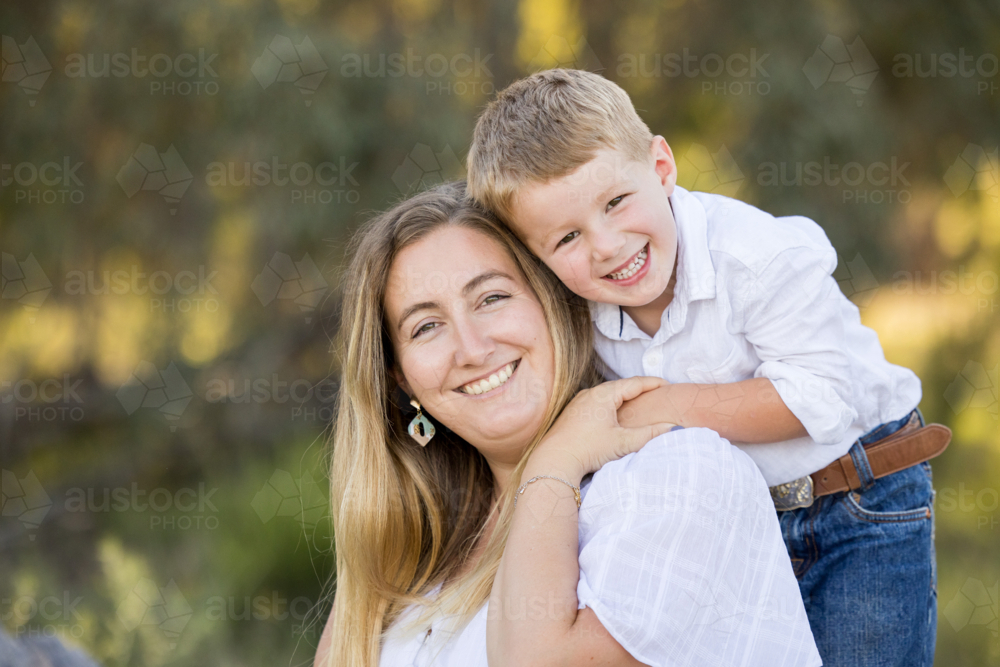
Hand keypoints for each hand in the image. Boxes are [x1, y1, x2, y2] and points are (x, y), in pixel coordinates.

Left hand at [531, 377, 676, 479]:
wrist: (554, 461)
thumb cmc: (588, 449)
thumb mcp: (622, 442)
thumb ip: (649, 433)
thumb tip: (672, 427)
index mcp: (604, 394)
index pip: (634, 383)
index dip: (653, 383)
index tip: (667, 384)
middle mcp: (590, 393)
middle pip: (620, 386)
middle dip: (639, 388)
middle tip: (657, 392)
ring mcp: (579, 402)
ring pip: (607, 394)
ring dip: (623, 396)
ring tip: (639, 401)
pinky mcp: (572, 412)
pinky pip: (596, 402)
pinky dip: (610, 404)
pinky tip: (615, 413)